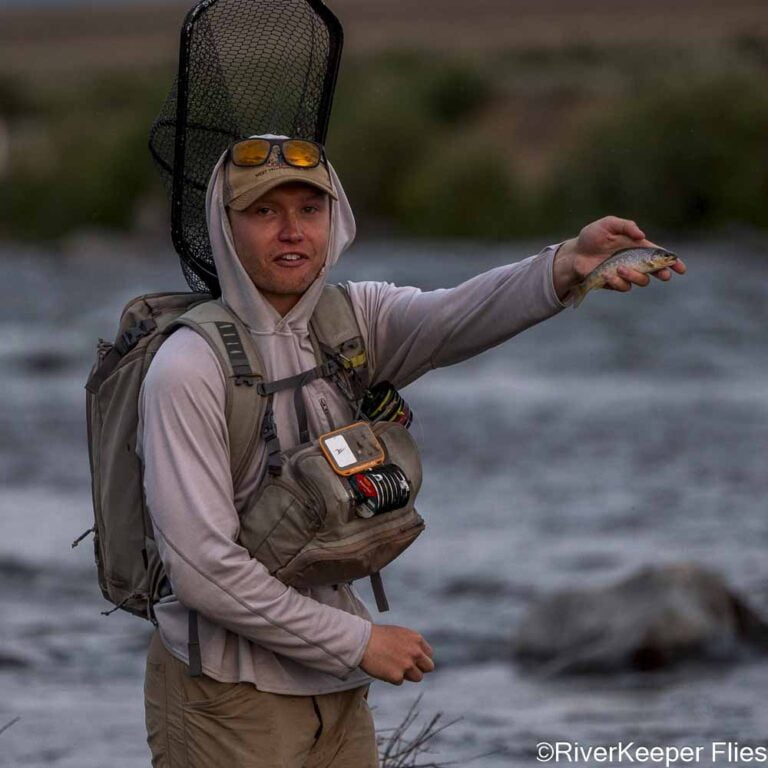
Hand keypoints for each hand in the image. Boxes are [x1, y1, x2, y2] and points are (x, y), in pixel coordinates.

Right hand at [359, 624, 434, 684]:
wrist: (362, 641)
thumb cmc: (378, 636)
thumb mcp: (400, 633)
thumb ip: (412, 644)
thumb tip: (419, 655)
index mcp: (417, 639)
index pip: (428, 654)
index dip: (421, 658)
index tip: (413, 659)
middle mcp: (415, 652)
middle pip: (428, 667)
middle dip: (419, 668)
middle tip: (408, 667)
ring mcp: (407, 665)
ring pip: (417, 677)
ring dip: (407, 674)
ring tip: (393, 667)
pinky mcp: (397, 676)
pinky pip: (400, 682)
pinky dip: (393, 678)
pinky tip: (384, 668)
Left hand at [553, 216, 686, 300]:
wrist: (575, 253)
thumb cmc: (592, 236)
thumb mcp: (608, 224)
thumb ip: (625, 226)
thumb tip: (641, 235)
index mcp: (638, 247)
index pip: (660, 255)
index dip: (673, 262)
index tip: (681, 268)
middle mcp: (635, 261)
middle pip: (656, 271)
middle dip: (662, 273)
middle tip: (663, 275)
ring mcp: (625, 273)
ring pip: (641, 281)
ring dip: (635, 276)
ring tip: (621, 268)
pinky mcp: (614, 283)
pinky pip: (623, 286)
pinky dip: (618, 281)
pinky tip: (608, 275)